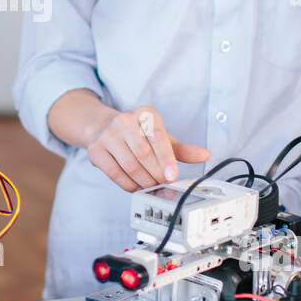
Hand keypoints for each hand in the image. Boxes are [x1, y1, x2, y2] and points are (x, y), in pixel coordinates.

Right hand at [85, 105, 210, 192]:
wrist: (104, 129)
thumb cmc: (138, 135)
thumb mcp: (162, 138)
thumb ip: (182, 149)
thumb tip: (204, 155)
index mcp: (145, 114)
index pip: (157, 136)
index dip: (166, 158)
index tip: (172, 175)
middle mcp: (124, 120)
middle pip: (143, 153)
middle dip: (156, 174)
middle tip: (163, 184)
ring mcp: (107, 135)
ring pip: (129, 165)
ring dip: (143, 182)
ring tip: (151, 186)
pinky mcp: (96, 150)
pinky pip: (115, 173)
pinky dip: (129, 184)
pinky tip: (136, 186)